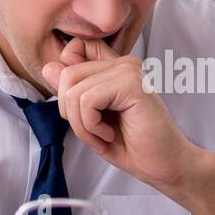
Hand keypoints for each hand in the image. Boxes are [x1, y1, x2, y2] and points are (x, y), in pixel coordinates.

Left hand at [42, 36, 192, 186]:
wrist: (165, 165)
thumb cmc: (134, 146)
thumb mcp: (91, 120)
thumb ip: (73, 92)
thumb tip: (49, 67)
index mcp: (113, 68)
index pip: (74, 49)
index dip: (65, 78)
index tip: (83, 110)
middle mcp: (122, 64)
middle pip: (66, 74)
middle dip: (70, 113)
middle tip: (95, 132)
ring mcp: (127, 71)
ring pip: (73, 91)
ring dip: (82, 125)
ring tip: (104, 136)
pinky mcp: (131, 84)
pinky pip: (87, 101)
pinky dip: (91, 126)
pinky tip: (110, 134)